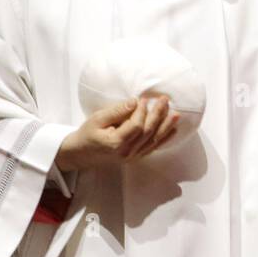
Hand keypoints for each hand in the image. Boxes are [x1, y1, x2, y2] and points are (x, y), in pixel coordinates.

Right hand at [55, 96, 179, 171]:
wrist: (82, 154)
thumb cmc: (87, 134)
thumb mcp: (97, 119)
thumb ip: (117, 111)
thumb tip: (134, 102)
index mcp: (116, 143)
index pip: (136, 126)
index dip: (143, 111)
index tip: (146, 99)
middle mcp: (127, 152)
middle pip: (148, 132)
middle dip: (158, 114)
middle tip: (165, 100)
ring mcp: (133, 157)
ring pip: (153, 140)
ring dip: (165, 126)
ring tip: (175, 113)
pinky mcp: (136, 157)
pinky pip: (153, 147)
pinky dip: (164, 138)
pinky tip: (173, 129)